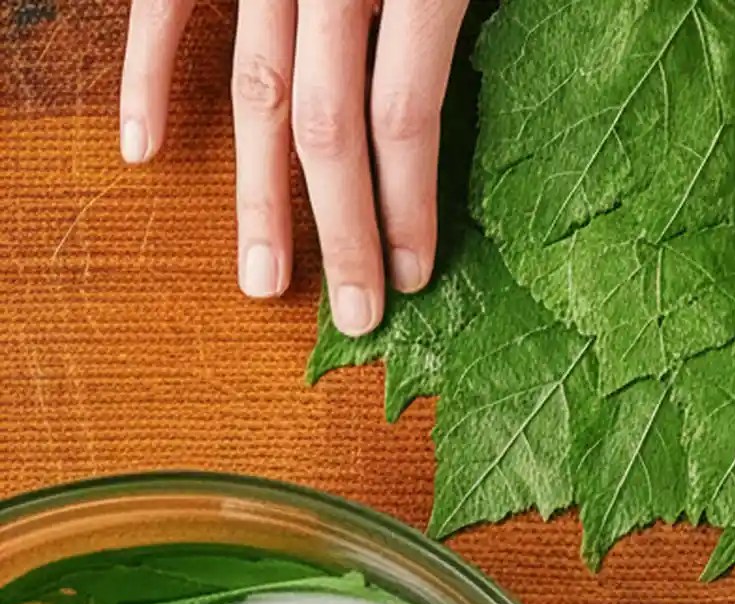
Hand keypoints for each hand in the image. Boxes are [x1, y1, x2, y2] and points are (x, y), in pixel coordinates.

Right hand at [118, 0, 467, 336]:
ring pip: (257, 91)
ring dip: (259, 192)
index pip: (403, 117)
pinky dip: (148, 78)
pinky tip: (145, 150)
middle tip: (355, 313)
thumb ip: (459, 21)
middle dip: (342, 230)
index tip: (412, 275)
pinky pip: (166, 12)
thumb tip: (454, 107)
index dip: (407, 204)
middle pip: (330, 127)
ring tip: (263, 276)